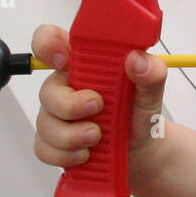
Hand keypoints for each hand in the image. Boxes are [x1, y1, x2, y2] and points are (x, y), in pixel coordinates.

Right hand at [30, 23, 170, 192]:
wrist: (141, 149)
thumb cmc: (139, 112)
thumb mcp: (151, 91)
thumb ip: (150, 72)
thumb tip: (137, 59)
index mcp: (84, 64)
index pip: (52, 41)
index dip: (49, 44)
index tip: (64, 60)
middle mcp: (65, 86)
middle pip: (46, 90)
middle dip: (70, 105)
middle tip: (97, 108)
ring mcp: (55, 115)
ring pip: (45, 123)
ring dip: (72, 135)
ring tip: (98, 137)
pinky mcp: (51, 142)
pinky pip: (44, 148)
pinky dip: (66, 155)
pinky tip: (86, 153)